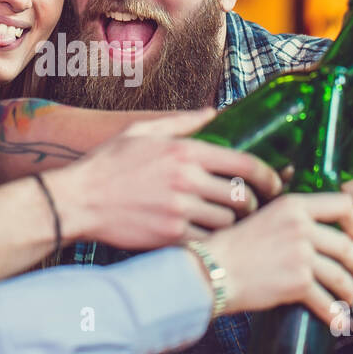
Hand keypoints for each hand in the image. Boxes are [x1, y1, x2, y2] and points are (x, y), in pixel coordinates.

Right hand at [41, 111, 283, 251]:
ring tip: (228, 222)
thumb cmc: (108, 165)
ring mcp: (179, 210)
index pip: (244, 164)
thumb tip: (214, 113)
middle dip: (253, 204)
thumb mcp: (141, 133)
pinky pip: (206, 241)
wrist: (77, 201)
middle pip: (242, 197)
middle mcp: (186, 180)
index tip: (275, 182)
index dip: (268, 176)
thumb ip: (181, 122)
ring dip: (233, 224)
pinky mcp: (169, 236)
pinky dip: (211, 240)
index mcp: (185, 151)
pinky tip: (205, 235)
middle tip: (252, 207)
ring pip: (227, 222)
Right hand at [202, 193, 352, 322]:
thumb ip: (289, 219)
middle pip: (348, 247)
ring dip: (348, 293)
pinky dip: (334, 315)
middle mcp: (301, 227)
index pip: (344, 204)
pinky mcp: (298, 283)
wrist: (211, 270)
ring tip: (346, 300)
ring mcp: (301, 255)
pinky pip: (327, 302)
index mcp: (293, 206)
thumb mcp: (262, 217)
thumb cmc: (231, 247)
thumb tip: (313, 230)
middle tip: (351, 275)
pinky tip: (336, 321)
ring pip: (342, 277)